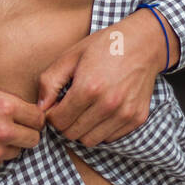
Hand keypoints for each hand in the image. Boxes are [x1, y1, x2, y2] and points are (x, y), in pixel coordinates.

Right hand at [0, 81, 44, 177]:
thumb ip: (3, 96)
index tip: (30, 121)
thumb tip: (19, 105)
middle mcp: (3, 131)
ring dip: (6, 146)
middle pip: (33, 139)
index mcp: (5, 106)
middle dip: (25, 134)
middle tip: (12, 131)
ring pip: (15, 153)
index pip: (38, 118)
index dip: (34, 119)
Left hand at [35, 9, 169, 146]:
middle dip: (65, 123)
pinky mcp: (136, 118)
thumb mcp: (71, 55)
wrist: (144, 43)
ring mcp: (124, 113)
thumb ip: (50, 82)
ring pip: (90, 141)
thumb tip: (41, 108)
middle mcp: (108, 104)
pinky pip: (110, 138)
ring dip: (82, 129)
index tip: (56, 105)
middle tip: (68, 108)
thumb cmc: (104, 46)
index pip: (58, 121)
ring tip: (84, 110)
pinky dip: (101, 129)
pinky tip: (101, 111)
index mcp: (89, 87)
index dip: (52, 115)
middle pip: (72, 134)